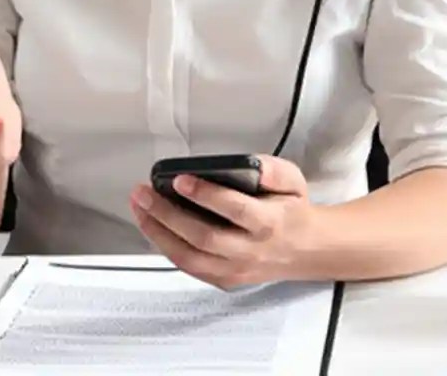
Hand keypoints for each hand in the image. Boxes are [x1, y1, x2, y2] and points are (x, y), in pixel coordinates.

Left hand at [130, 155, 320, 288]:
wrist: (306, 249)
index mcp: (269, 222)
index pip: (235, 210)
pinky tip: (152, 228)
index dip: (205, 195)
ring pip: (190, 257)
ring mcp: (236, 269)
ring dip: (159, 233)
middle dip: (167, 214)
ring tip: (140, 209)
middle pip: (203, 236)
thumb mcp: (293, 181)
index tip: (180, 179)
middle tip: (144, 193)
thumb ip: (273, 170)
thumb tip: (250, 165)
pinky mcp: (225, 279)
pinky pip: (189, 267)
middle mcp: (250, 250)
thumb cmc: (292, 210)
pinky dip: (167, 248)